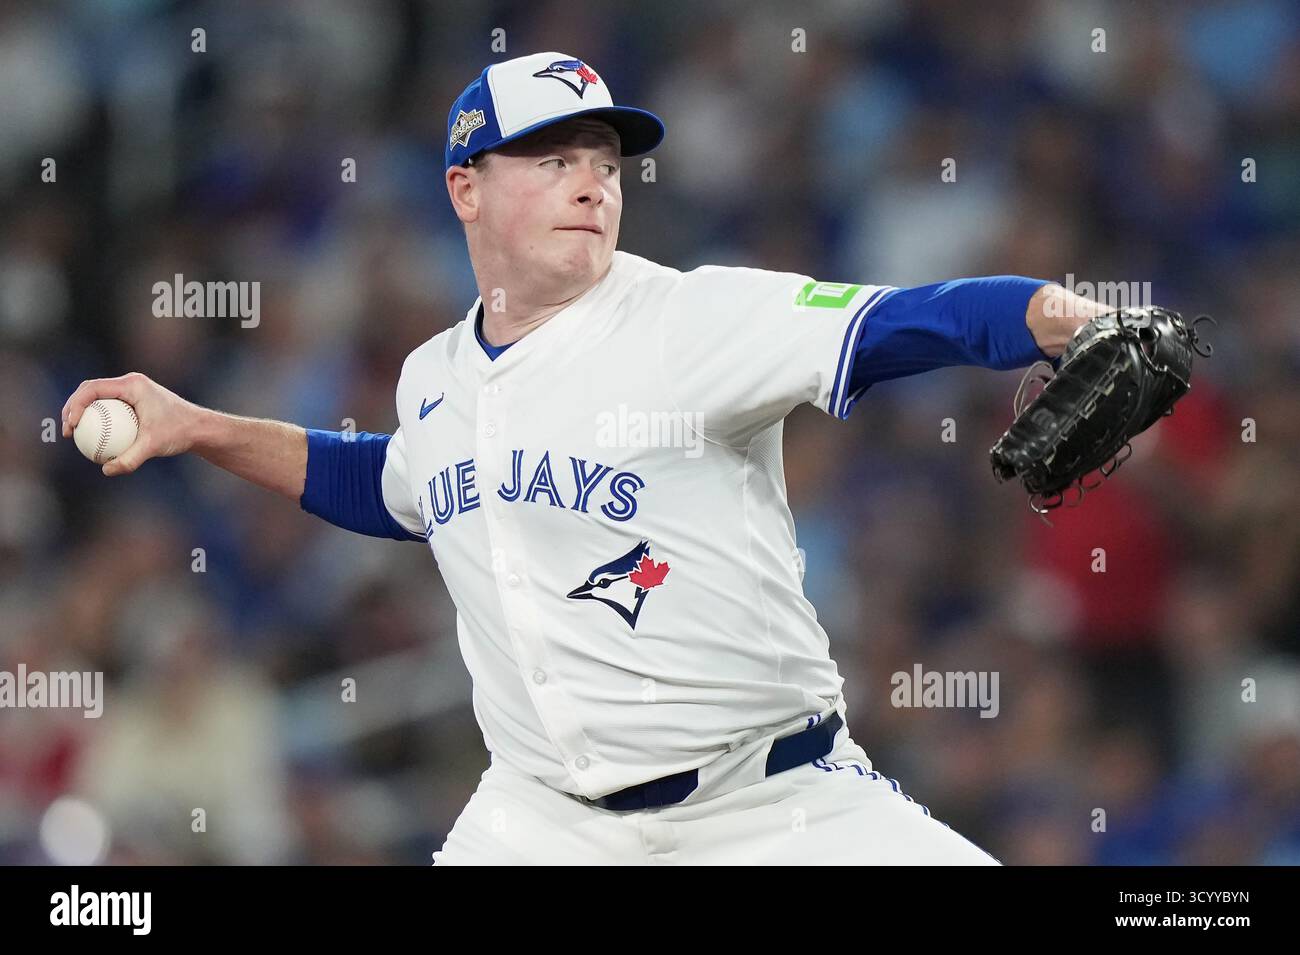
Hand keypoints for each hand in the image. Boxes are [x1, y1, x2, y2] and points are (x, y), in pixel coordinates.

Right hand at [62, 372, 203, 475]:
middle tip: (66, 431)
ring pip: (98, 399)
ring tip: (73, 435)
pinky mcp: (135, 402)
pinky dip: (98, 421)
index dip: (75, 405)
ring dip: (82, 413)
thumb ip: (130, 459)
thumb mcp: (154, 446)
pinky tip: (93, 441)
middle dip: (72, 407)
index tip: (72, 426)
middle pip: (90, 390)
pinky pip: (110, 409)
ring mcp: (132, 392)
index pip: (92, 389)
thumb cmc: (180, 433)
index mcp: (132, 385)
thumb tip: (106, 470)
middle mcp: (131, 383)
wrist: (200, 429)